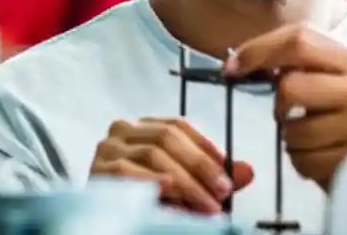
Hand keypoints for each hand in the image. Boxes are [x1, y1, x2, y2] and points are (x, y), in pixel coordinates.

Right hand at [89, 118, 253, 213]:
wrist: (111, 221)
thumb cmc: (148, 199)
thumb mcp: (185, 187)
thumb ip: (213, 177)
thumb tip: (248, 171)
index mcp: (143, 127)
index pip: (178, 125)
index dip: (205, 145)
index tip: (227, 168)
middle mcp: (122, 131)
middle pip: (167, 138)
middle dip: (200, 166)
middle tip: (222, 191)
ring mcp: (107, 150)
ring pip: (153, 154)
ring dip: (185, 181)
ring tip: (206, 203)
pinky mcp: (97, 172)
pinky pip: (128, 172)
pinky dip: (152, 180)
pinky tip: (170, 189)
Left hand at [226, 24, 346, 190]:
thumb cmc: (337, 114)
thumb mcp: (321, 78)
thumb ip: (289, 62)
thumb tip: (235, 63)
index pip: (299, 39)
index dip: (259, 50)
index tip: (233, 68)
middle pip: (290, 86)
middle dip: (278, 105)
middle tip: (289, 112)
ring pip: (292, 129)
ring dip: (290, 138)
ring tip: (310, 137)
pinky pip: (303, 161)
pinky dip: (302, 161)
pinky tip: (320, 155)